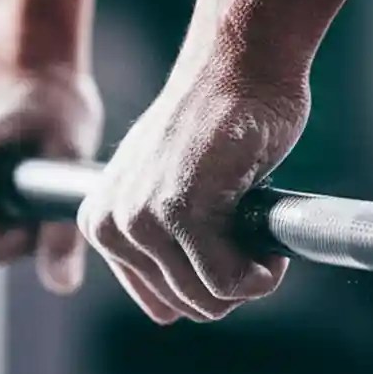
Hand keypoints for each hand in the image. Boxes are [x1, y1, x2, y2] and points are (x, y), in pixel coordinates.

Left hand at [77, 41, 308, 323]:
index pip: (162, 303)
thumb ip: (161, 242)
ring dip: (251, 278)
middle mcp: (112, 226)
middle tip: (252, 233)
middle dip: (232, 280)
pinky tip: (270, 240)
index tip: (228, 241)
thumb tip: (179, 308)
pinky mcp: (181, 213)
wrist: (238, 65)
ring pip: (209, 300)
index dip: (210, 282)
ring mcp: (142, 221)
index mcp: (102, 224)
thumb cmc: (220, 122)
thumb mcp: (170, 188)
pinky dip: (263, 273)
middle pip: (187, 306)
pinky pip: (229, 282)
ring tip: (259, 229)